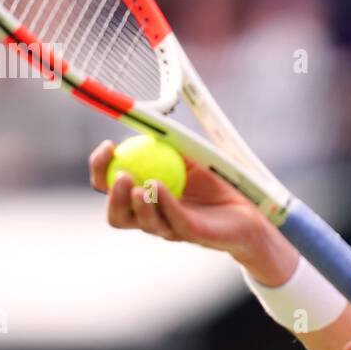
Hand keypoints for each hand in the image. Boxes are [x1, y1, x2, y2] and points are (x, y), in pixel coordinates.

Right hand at [88, 139, 289, 277]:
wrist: (249, 206)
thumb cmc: (215, 180)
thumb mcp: (187, 155)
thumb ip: (165, 142)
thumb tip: (143, 116)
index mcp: (143, 198)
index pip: (110, 188)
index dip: (101, 169)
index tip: (108, 146)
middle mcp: (151, 217)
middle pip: (117, 215)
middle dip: (112, 195)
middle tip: (122, 174)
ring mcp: (170, 228)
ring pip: (141, 222)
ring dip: (137, 203)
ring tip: (140, 184)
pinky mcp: (191, 233)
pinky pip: (172, 219)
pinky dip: (163, 202)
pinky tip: (158, 186)